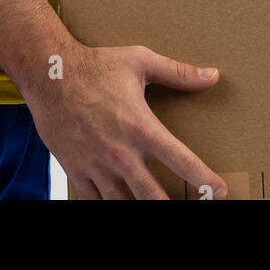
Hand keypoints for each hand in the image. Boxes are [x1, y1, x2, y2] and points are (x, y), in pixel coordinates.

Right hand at [22, 40, 226, 199]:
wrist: (49, 73)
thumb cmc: (96, 64)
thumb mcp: (139, 61)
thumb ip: (178, 73)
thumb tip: (213, 76)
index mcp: (141, 127)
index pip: (181, 161)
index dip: (204, 179)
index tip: (220, 191)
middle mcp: (121, 153)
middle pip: (154, 197)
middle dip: (173, 207)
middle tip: (188, 206)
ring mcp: (97, 166)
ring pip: (124, 205)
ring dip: (141, 209)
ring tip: (156, 206)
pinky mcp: (76, 170)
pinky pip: (95, 203)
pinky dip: (109, 206)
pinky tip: (120, 203)